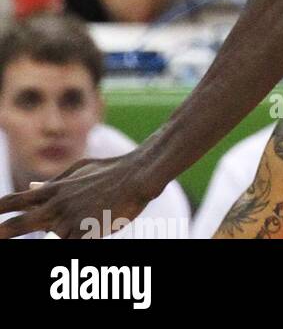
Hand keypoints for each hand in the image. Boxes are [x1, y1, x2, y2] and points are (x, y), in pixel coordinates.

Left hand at [0, 152, 155, 239]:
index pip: (17, 200)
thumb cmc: (112, 170)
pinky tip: (94, 225)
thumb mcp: (80, 170)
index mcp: (55, 189)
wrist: (137, 174)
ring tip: (90, 214)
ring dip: (67, 232)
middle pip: (20, 224)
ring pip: (54, 238)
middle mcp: (57, 205)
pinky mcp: (83, 233)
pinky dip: (80, 238)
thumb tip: (32, 186)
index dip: (0, 208)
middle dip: (3, 232)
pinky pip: (72, 244)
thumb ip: (54, 181)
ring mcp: (69, 220)